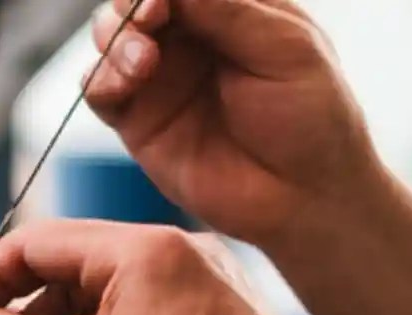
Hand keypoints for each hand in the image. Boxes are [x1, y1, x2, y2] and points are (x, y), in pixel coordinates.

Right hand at [85, 0, 383, 245]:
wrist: (302, 198)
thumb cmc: (311, 118)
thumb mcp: (284, 48)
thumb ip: (229, 9)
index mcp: (232, 8)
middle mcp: (190, 37)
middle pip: (137, 2)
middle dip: (132, 5)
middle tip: (149, 19)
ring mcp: (160, 78)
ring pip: (111, 38)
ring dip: (115, 40)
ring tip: (143, 63)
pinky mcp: (137, 121)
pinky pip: (99, 89)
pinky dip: (100, 80)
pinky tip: (123, 85)